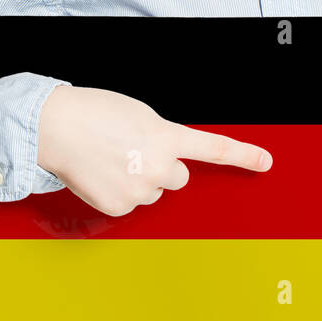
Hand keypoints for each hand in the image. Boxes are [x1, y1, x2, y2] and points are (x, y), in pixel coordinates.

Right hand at [37, 85, 272, 216]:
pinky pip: (130, 204)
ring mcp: (140, 189)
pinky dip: (118, 192)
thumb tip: (168, 158)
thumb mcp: (141, 116)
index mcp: (167, 137)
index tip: (265, 162)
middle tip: (134, 152)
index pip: (213, 148)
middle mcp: (158, 165)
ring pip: (152, 191)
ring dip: (139, 180)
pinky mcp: (119, 206)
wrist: (55, 127)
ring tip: (111, 160)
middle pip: (178, 177)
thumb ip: (163, 137)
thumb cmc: (95, 113)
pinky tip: (101, 174)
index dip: (243, 155)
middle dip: (162, 167)